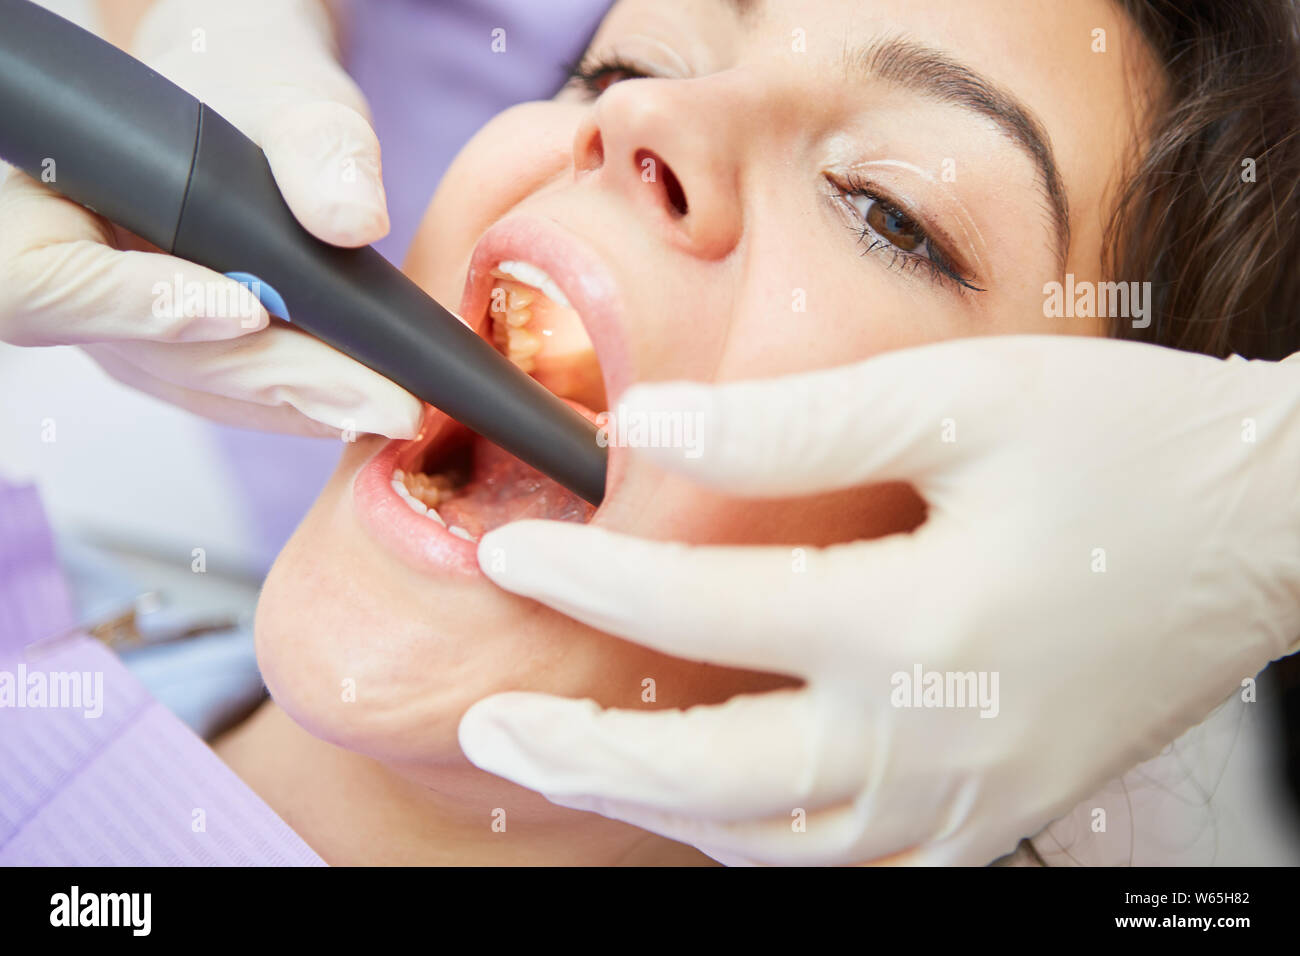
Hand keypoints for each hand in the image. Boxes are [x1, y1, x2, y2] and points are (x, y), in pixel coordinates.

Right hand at [0, 0, 419, 438]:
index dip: (143, 304)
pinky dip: (296, 405)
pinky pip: (224, 396)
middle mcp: (71, 277)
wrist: (248, 109)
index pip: (51, 279)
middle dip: (268, 377)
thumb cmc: (253, 90)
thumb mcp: (294, 96)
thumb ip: (319, 146)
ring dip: (293, 404)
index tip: (248, 311)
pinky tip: (362, 407)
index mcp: (51, 197)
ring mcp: (117, 329)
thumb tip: (352, 219)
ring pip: (193, 386)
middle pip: (148, 354)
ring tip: (383, 411)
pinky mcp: (170, 360)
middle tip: (375, 401)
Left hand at [459, 335, 1299, 864]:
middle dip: (584, 755)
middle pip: (713, 776)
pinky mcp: (995, 814)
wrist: (1262, 530)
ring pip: (773, 845)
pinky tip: (711, 810)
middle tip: (491, 726)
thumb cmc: (1126, 448)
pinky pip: (850, 862)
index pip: (702, 614)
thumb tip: (650, 429)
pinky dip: (759, 843)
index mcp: (920, 625)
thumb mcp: (963, 400)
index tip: (514, 551)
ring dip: (659, 812)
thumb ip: (793, 422)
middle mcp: (934, 739)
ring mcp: (967, 797)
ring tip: (575, 771)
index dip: (590, 580)